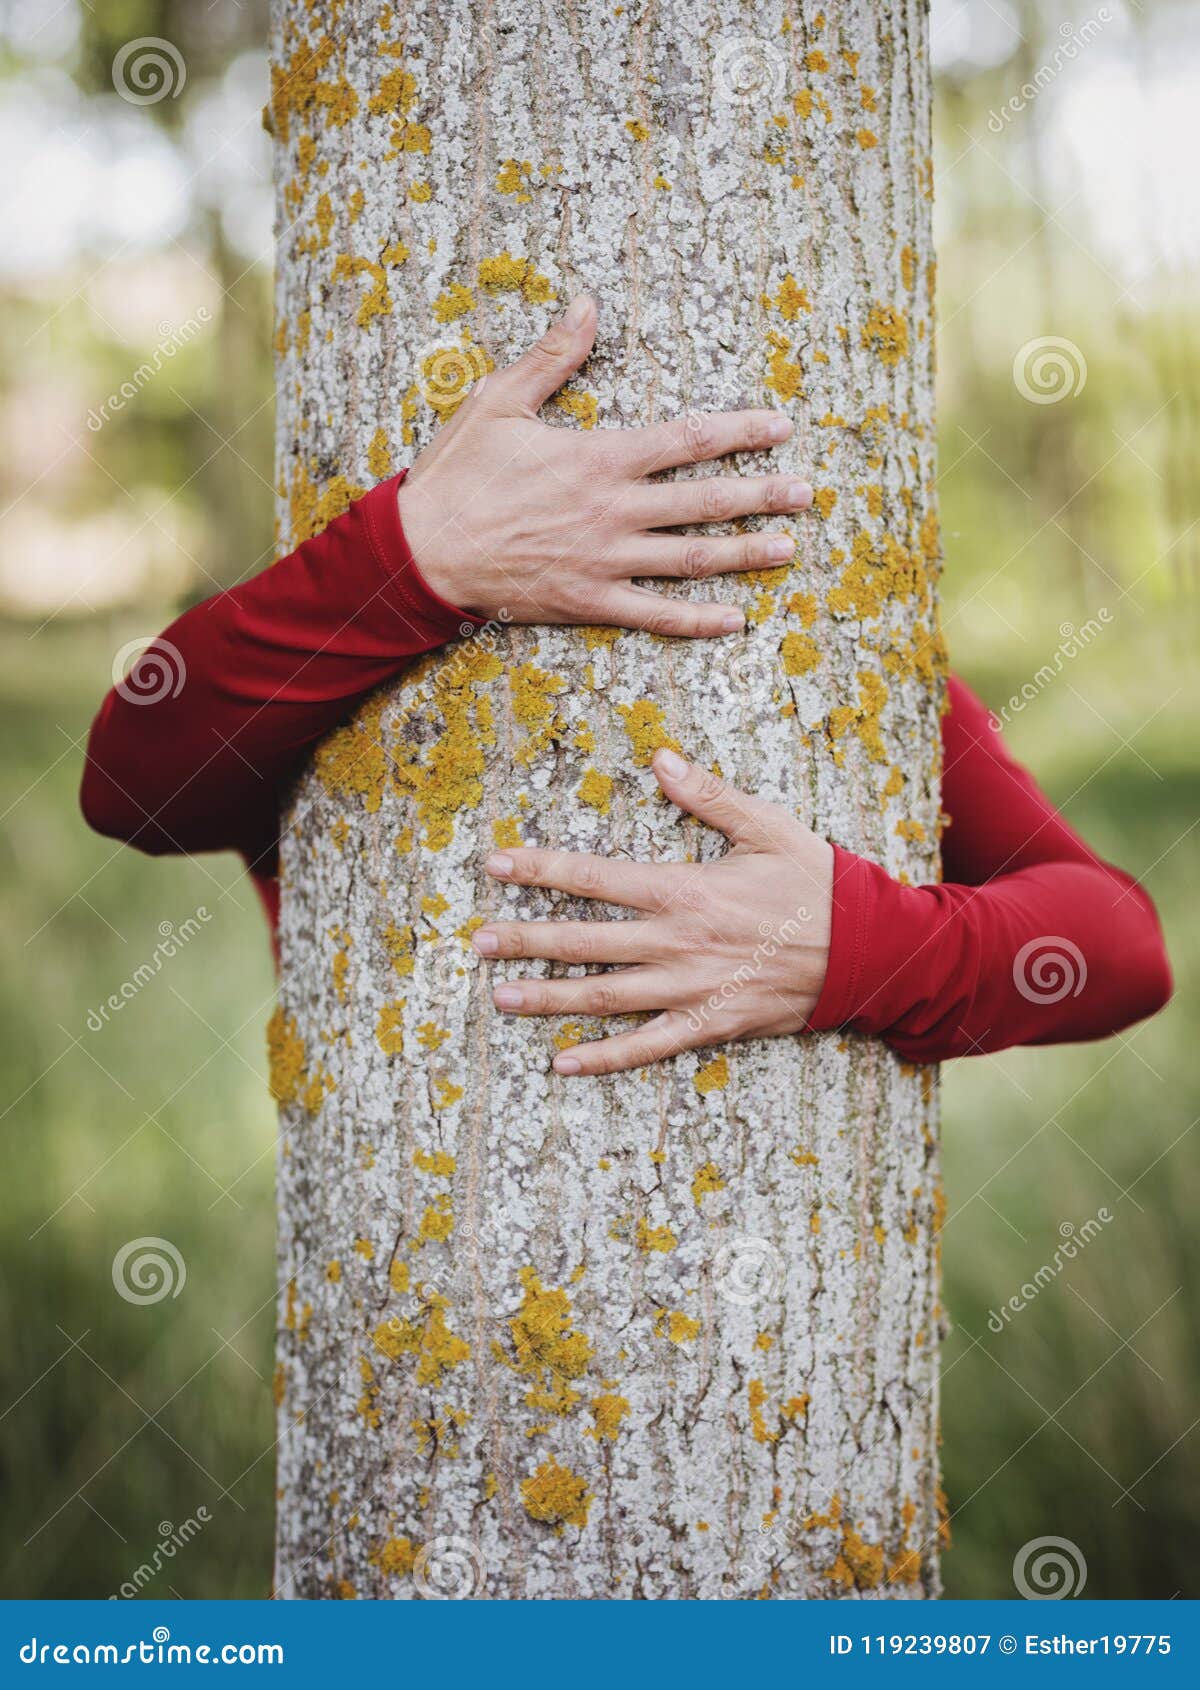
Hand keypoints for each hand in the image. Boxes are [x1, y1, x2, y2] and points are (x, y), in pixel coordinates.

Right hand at [397, 296, 813, 637]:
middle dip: (761, 494)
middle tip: (806, 493)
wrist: (420, 551)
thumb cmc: (457, 475)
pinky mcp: (590, 602)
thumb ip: (553, 355)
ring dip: (744, 553)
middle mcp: (614, 511)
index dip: (741, 431)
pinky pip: (655, 615)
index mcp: (600, 457)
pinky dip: (697, 620)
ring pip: (692, 558)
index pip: (689, 439)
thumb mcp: (498, 399)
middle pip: (705, 501)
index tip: (781, 427)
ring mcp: (606, 561)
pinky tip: (734, 619)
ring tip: (787, 549)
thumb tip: (588, 302)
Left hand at [471, 748, 833, 1075]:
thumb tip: (660, 758)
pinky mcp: (709, 1024)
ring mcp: (690, 988)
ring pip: (605, 996)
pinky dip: (605, 1057)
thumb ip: (709, 795)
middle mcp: (677, 942)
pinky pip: (648, 1046)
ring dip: (549, 999)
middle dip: (527, 940)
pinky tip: (563, 1062)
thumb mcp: (767, 826)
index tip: (497, 864)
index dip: (541, 869)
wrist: (868, 950)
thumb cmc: (815, 882)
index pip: (595, 877)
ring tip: (500, 999)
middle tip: (478, 942)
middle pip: (585, 941)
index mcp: (684, 889)